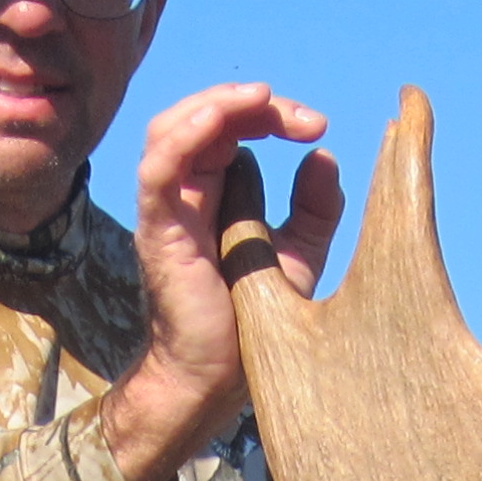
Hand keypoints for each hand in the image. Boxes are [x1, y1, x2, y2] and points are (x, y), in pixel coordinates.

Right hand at [98, 83, 340, 480]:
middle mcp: (187, 195)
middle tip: (303, 117)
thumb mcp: (297, 257)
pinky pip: (159, 168)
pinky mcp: (157, 231)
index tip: (318, 127)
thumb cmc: (247, 328)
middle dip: (253, 105)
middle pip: (205, 118)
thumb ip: (313, 210)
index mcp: (218, 195)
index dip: (274, 115)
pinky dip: (186, 134)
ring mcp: (168, 210)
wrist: (213, 381)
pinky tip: (222, 119)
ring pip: (172, 129)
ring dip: (217, 105)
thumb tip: (323, 154)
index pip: (236, 130)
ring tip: (261, 99)